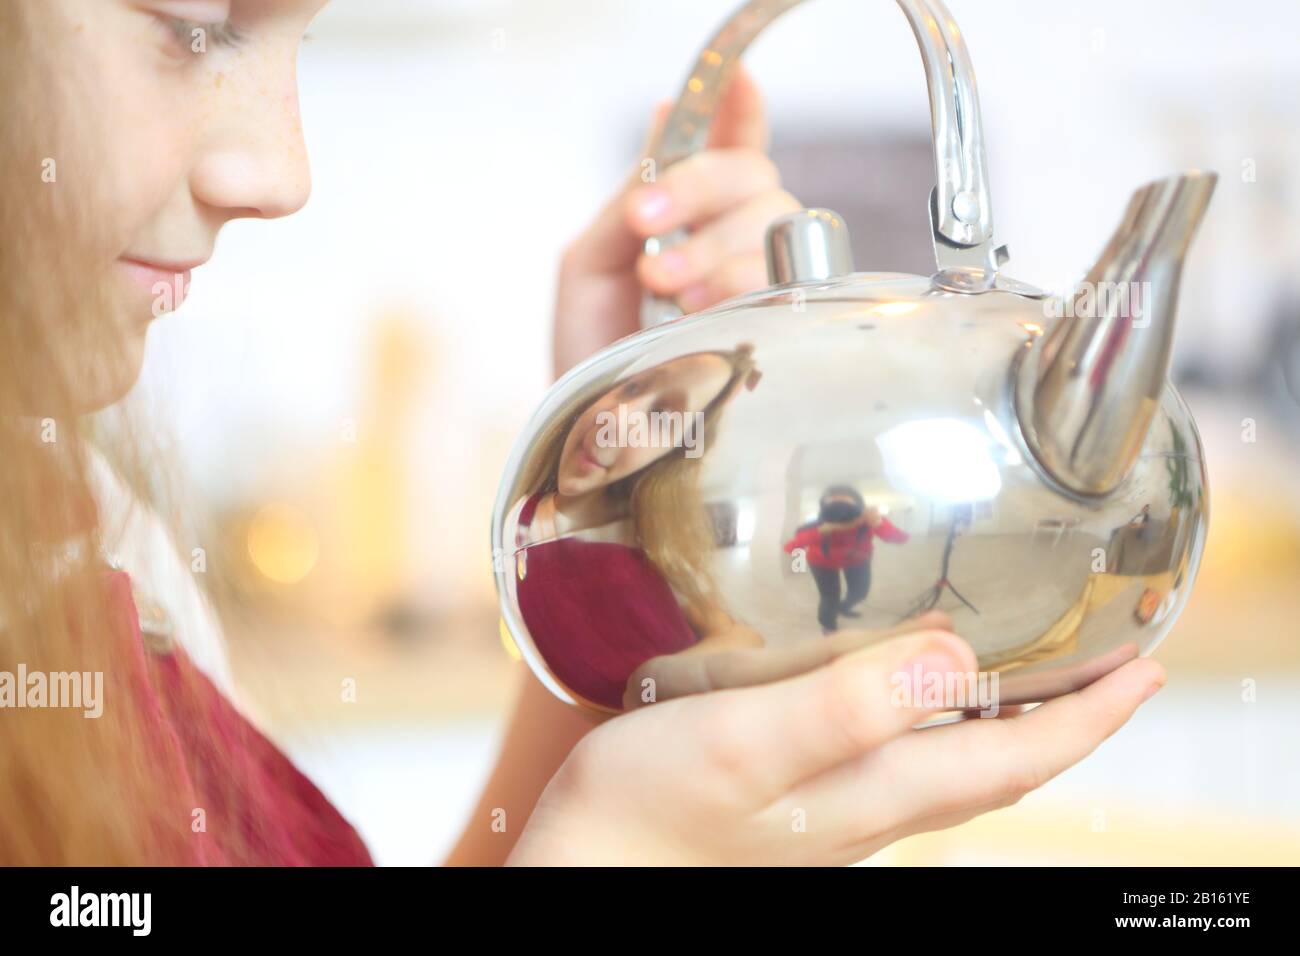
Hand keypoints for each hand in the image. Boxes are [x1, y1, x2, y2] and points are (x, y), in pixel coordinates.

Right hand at [509, 629, 1164, 865]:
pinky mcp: (793, 799)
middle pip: (998, 766)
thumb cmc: (649, 812)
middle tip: (1111, 670)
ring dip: (1009, 722)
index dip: (1090, 718)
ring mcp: (832, 809)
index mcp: (873, 790)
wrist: (582, 867)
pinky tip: (908, 693)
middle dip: (1067, 721)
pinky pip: (899, 760)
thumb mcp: (748, 745)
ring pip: (953, 765)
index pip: (1015, 757)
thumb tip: (956, 659)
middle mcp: (868, 805)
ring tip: (1033, 675)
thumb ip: (849, 705)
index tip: (1146, 671)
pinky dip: (936, 723)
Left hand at [552, 65, 800, 377]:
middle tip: (643, 225)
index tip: (740, 80)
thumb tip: (665, 114)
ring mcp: (761, 287)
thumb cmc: (588, 352)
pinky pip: (781, 284)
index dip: (741, 110)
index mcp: (691, 221)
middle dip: (699, 189)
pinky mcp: (778, 332)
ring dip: (711, 248)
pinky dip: (733, 287)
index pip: (734, 149)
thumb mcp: (592, 262)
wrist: (591, 435)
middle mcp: (735, 246)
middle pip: (757, 179)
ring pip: (773, 227)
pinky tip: (695, 309)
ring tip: (660, 288)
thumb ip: (630, 196)